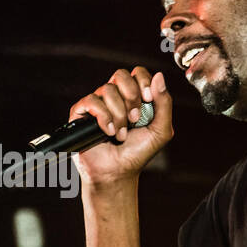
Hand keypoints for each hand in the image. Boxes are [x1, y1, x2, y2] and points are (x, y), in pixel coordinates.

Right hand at [69, 66, 173, 189]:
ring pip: (107, 90)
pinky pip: (92, 101)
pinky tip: (109, 132)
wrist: (118, 172)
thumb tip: (159, 76)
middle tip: (136, 119)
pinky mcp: (81, 113)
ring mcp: (98, 104)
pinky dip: (104, 118)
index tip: (148, 100)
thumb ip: (164, 104)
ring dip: (119, 115)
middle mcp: (115, 97)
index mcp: (134, 98)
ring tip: (121, 134)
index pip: (138, 73)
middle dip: (132, 97)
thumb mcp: (160, 130)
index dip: (143, 82)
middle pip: (121, 75)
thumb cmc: (138, 153)